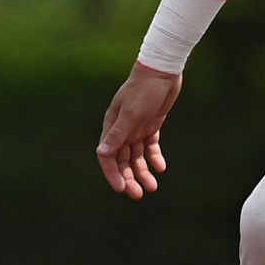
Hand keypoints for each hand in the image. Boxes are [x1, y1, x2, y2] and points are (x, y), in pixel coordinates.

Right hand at [97, 61, 179, 198]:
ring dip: (143, 171)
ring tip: (152, 187)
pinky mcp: (152, 124)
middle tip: (139, 194)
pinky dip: (154, 157)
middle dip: (129, 178)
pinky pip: (151, 146)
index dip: (113, 174)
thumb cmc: (144, 89)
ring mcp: (137, 127)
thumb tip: (102, 154)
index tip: (122, 189)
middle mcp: (122, 129)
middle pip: (123, 160)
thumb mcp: (131, 113)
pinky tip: (160, 167)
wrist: (162, 70)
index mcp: (112, 126)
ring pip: (137, 156)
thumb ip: (118, 134)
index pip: (107, 156)